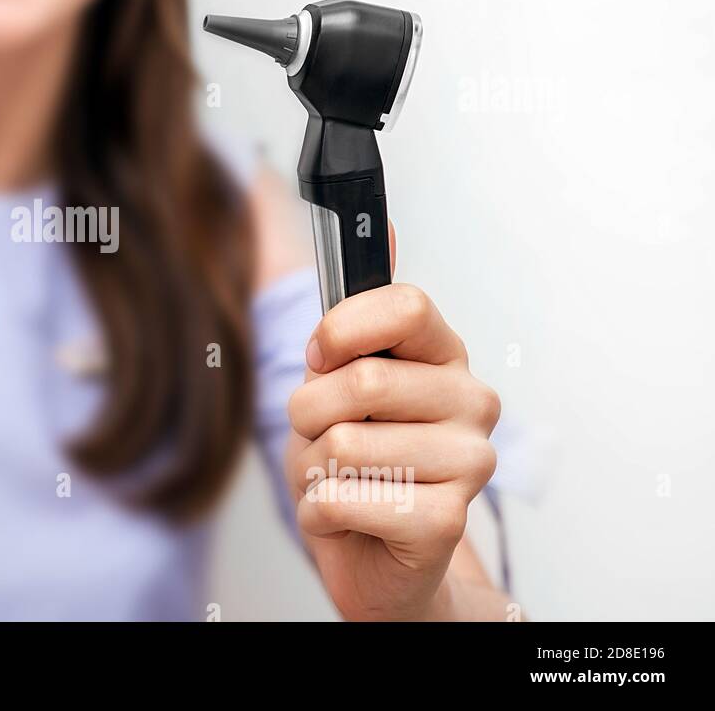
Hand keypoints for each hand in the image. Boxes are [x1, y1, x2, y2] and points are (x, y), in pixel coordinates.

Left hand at [284, 279, 500, 620]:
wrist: (373, 556)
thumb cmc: (354, 462)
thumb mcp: (339, 379)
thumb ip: (358, 314)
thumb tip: (384, 226)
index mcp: (445, 356)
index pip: (405, 305)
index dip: (342, 329)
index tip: (318, 357)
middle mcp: (472, 402)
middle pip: (360, 380)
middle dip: (308, 415)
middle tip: (322, 437)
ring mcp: (469, 463)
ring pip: (342, 444)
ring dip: (312, 469)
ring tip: (339, 480)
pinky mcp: (445, 522)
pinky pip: (340, 499)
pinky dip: (318, 511)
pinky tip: (345, 516)